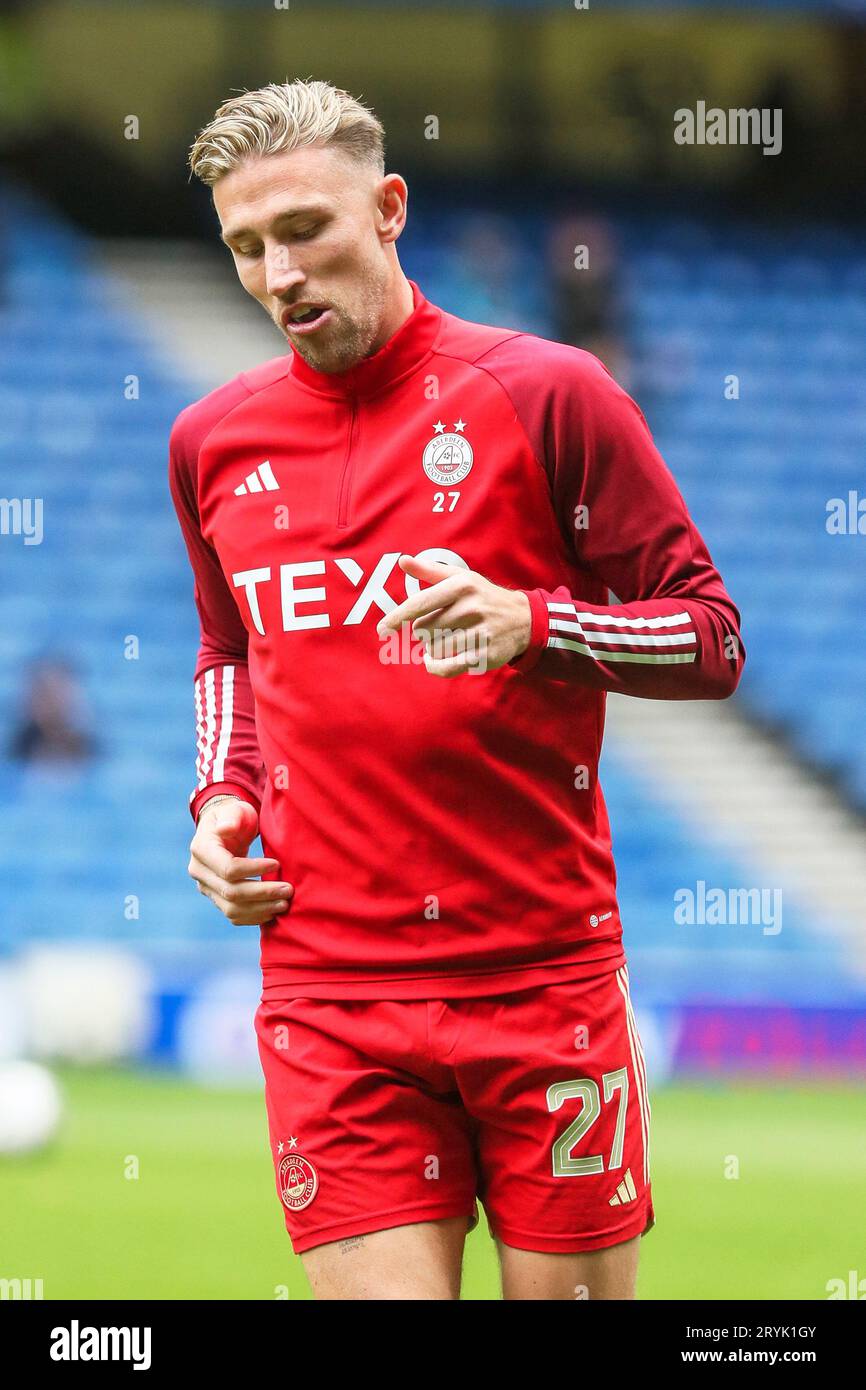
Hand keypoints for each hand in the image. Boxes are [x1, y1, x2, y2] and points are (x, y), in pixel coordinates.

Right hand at [188, 797, 292, 925]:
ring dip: (260, 909)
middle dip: (262, 893)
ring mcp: (206, 887)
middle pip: (231, 892)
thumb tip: (226, 829)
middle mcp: (199, 872)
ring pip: (231, 909)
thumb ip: (231, 817)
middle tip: (288, 890)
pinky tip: (273, 912)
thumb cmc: (234, 816)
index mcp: (201, 849)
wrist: (226, 829)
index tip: (277, 864)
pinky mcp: (216, 898)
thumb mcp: (234, 809)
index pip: (228, 868)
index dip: (253, 869)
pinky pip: (233, 915)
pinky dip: (253, 917)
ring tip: (284, 904)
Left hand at [376, 554, 531, 676]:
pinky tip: (433, 661)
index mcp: (461, 585)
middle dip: (425, 632)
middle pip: (424, 629)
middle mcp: (471, 607)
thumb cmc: (482, 596)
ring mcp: (480, 632)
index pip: (420, 603)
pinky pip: (447, 667)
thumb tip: (403, 560)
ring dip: (433, 648)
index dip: (397, 617)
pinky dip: (435, 666)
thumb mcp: (461, 578)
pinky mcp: (485, 655)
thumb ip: (430, 571)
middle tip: (441, 627)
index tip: (382, 629)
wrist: (523, 619)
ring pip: (434, 648)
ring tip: (447, 640)